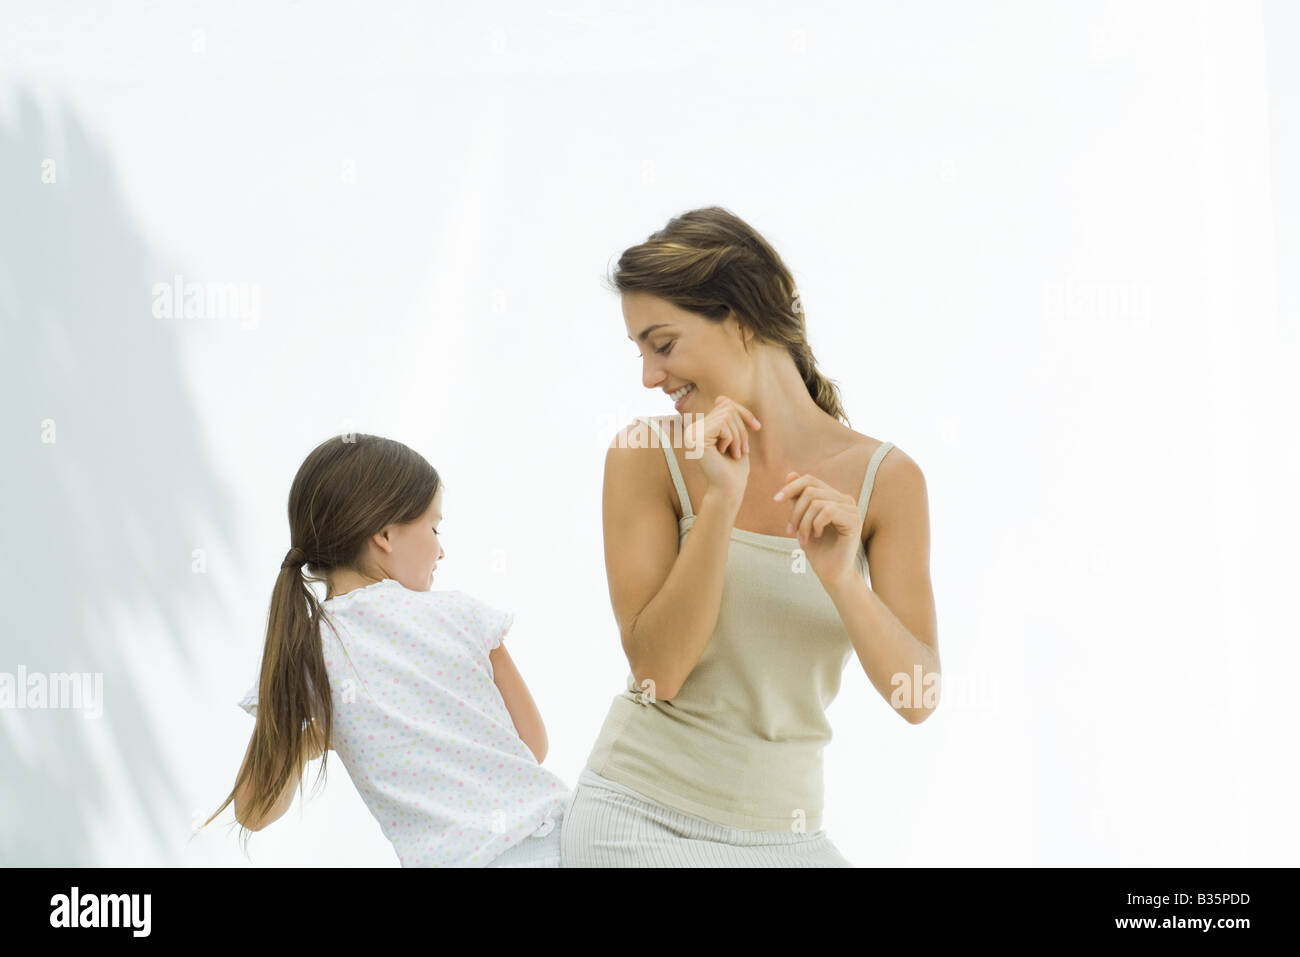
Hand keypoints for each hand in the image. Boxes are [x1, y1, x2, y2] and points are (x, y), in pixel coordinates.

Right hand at [684, 396, 761, 502]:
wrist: (729, 489)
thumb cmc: (735, 467)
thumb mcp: (736, 437)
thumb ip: (730, 418)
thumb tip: (721, 399)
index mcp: (701, 427)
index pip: (725, 405)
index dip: (744, 413)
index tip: (757, 427)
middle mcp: (693, 428)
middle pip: (727, 409)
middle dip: (742, 429)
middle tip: (742, 449)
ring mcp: (692, 433)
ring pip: (726, 416)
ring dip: (738, 436)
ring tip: (735, 453)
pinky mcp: (696, 439)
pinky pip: (722, 425)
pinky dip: (731, 438)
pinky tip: (725, 453)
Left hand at [774, 471, 862, 585]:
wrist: (831, 573)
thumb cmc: (817, 549)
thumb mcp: (801, 520)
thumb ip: (797, 499)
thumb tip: (790, 473)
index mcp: (832, 497)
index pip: (810, 480)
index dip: (791, 487)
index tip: (775, 500)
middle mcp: (844, 499)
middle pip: (810, 491)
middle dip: (795, 512)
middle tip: (791, 531)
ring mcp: (851, 508)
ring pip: (816, 502)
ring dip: (803, 522)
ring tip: (803, 538)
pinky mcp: (854, 519)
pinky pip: (827, 511)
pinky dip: (815, 524)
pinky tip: (816, 536)